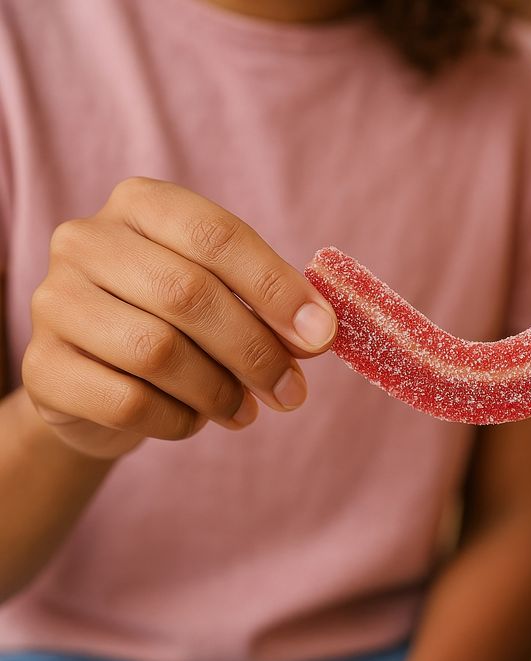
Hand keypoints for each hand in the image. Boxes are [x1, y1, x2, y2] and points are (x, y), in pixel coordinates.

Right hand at [23, 178, 337, 459]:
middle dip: (255, 350)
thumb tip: (319, 332)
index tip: (323, 335)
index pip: (216, 235)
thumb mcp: (226, 298)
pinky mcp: (41, 368)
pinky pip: (127, 402)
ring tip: (245, 411)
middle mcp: (86, 240)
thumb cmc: (177, 323)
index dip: (277, 287)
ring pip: (156, 351)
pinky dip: (178, 420)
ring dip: (219, 391)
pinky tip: (195, 420)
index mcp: (141, 204)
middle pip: (188, 294)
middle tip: (292, 392)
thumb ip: (270, 307)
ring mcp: (54, 301)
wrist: (97, 378)